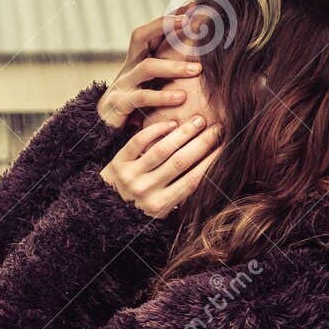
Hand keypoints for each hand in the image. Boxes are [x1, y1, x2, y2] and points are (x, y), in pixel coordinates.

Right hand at [97, 15, 203, 128]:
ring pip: (146, 67)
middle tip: (192, 23)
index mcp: (136, 59)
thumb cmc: (135, 105)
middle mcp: (128, 67)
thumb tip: (199, 54)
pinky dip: (161, 97)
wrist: (103, 129)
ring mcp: (122, 84)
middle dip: (165, 25)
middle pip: (141, 36)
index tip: (192, 5)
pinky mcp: (119, 104)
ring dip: (173, 66)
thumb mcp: (152, 84)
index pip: (151, 30)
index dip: (169, 17)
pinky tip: (181, 98)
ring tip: (197, 70)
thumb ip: (168, 69)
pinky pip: (141, 97)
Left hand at [100, 116, 222, 218]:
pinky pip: (139, 142)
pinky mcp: (118, 162)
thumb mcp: (160, 208)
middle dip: (201, 143)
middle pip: (179, 162)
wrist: (103, 207)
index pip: (192, 181)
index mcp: (160, 205)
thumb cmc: (139, 206)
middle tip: (217, 128)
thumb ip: (181, 194)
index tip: (225, 146)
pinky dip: (156, 130)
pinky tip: (171, 123)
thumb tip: (214, 171)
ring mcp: (130, 176)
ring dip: (183, 133)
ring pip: (161, 149)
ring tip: (199, 120)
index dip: (210, 162)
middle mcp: (145, 192)